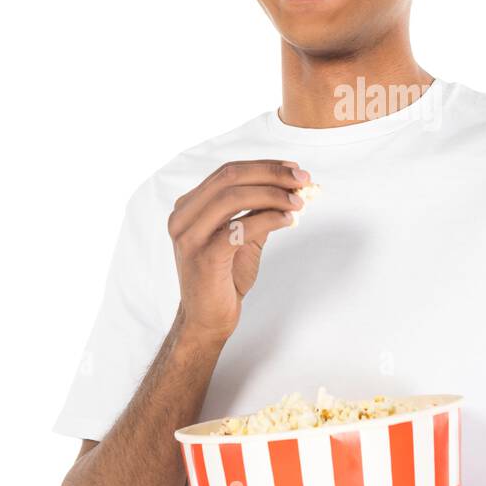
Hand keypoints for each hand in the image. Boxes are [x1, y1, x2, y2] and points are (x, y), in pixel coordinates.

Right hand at [167, 160, 309, 342]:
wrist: (207, 320)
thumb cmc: (224, 277)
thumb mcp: (243, 236)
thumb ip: (258, 210)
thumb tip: (292, 186)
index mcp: (189, 206)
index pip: (228, 172)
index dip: (264, 166)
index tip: (295, 169)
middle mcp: (183, 217)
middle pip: (230, 178)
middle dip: (271, 174)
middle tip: (303, 180)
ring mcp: (189, 236)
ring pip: (233, 197)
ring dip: (272, 195)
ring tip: (298, 202)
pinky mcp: (203, 257)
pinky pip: (239, 228)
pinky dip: (267, 220)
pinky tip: (288, 221)